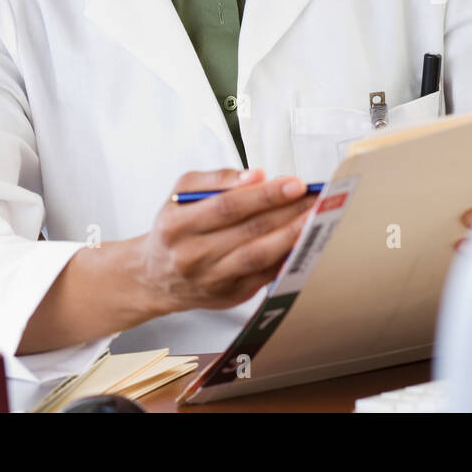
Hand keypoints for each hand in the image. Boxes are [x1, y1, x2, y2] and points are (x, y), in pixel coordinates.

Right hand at [136, 167, 317, 315]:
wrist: (155, 276)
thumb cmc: (174, 228)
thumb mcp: (181, 194)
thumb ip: (217, 179)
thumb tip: (255, 176)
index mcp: (178, 226)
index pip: (228, 207)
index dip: (265, 195)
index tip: (295, 184)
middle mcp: (193, 256)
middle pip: (249, 231)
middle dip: (288, 212)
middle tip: (316, 198)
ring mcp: (212, 280)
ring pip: (259, 256)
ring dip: (292, 235)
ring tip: (316, 217)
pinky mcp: (230, 296)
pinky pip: (265, 276)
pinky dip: (287, 258)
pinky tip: (305, 241)